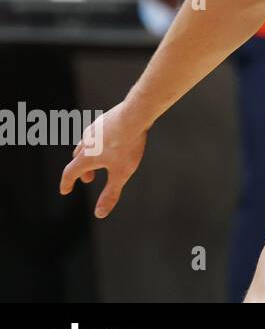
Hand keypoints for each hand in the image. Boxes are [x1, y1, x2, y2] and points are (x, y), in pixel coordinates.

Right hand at [59, 103, 148, 217]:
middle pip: (77, 158)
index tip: (65, 190)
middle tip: (88, 179)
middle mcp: (85, 142)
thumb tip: (100, 214)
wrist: (135, 114)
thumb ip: (111, 194)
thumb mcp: (121, 173)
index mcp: (85, 157)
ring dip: (88, 156)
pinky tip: (110, 142)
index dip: (66, 183)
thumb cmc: (127, 145)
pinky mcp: (104, 120)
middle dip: (81, 171)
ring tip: (99, 161)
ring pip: (85, 145)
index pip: (70, 173)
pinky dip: (98, 143)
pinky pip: (96, 134)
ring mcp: (94, 129)